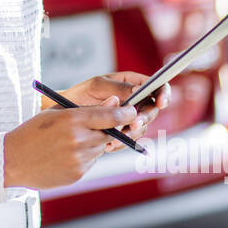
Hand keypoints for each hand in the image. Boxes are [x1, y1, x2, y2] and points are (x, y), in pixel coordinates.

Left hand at [48, 71, 170, 153]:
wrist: (64, 114)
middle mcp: (134, 100)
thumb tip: (140, 90)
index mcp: (132, 83)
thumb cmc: (80, 94)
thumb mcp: (97, 86)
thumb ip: (119, 88)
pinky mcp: (123, 131)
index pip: (156, 86)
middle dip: (145, 119)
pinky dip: (122, 142)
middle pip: (152, 110)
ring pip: (142, 127)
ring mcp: (130, 117)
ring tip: (114, 138)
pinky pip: (130, 139)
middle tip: (133, 125)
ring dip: (132, 134)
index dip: (163, 93)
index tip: (161, 103)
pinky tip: (108, 145)